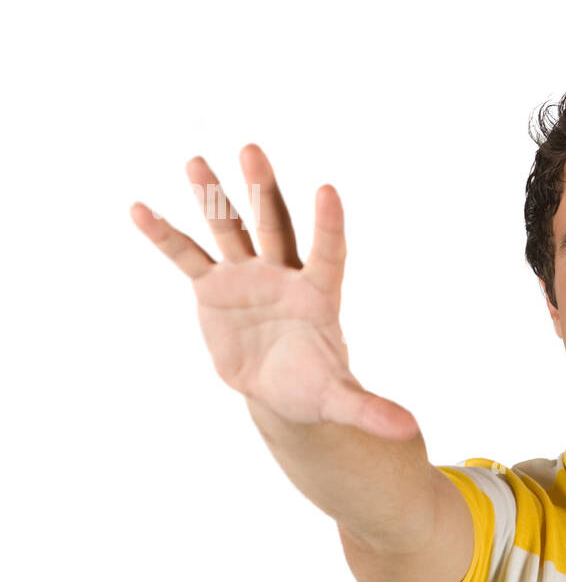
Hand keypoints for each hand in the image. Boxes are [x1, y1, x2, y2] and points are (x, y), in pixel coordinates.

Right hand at [131, 145, 418, 438]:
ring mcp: (246, 277)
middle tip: (253, 150)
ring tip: (195, 161)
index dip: (328, 225)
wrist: (280, 387)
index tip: (328, 190)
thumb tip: (409, 431)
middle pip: (275, 226)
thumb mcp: (339, 399)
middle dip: (265, 191)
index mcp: (318, 294)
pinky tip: (139, 209)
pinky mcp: (213, 288)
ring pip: (230, 230)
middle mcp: (283, 275)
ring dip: (214, 197)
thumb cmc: (315, 386)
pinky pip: (187, 257)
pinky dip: (165, 236)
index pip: (328, 253)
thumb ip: (369, 409)